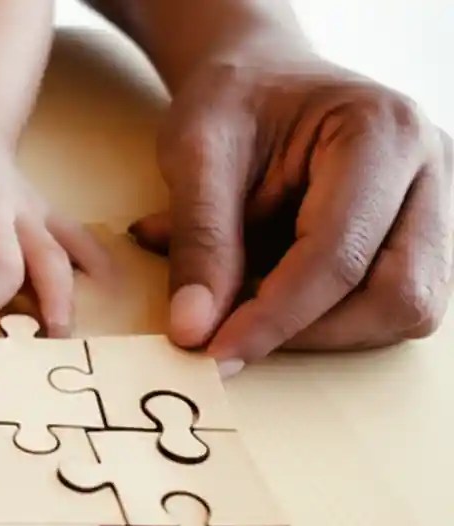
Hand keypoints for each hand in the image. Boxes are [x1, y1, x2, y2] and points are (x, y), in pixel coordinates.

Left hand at [129, 55, 452, 373]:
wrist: (259, 76)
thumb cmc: (232, 99)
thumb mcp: (194, 151)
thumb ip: (198, 238)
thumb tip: (194, 328)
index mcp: (383, 131)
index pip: (339, 254)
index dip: (275, 316)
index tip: (214, 351)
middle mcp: (428, 171)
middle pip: (397, 296)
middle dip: (308, 331)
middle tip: (227, 336)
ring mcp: (432, 208)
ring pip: (400, 312)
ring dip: (317, 329)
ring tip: (242, 300)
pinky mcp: (414, 238)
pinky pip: (382, 304)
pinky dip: (320, 316)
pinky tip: (265, 291)